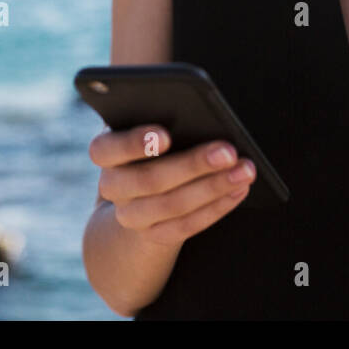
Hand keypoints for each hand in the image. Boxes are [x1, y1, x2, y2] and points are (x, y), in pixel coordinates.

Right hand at [88, 125, 254, 246]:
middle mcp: (112, 186)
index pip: (106, 149)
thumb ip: (160, 114)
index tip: (166, 134)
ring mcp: (131, 215)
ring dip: (214, 187)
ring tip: (245, 170)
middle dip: (193, 165)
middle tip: (228, 151)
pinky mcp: (154, 234)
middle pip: (149, 179)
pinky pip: (186, 226)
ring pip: (172, 206)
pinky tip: (239, 189)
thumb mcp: (145, 123)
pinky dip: (217, 208)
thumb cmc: (150, 141)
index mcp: (104, 151)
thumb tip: (197, 114)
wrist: (135, 191)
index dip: (133, 143)